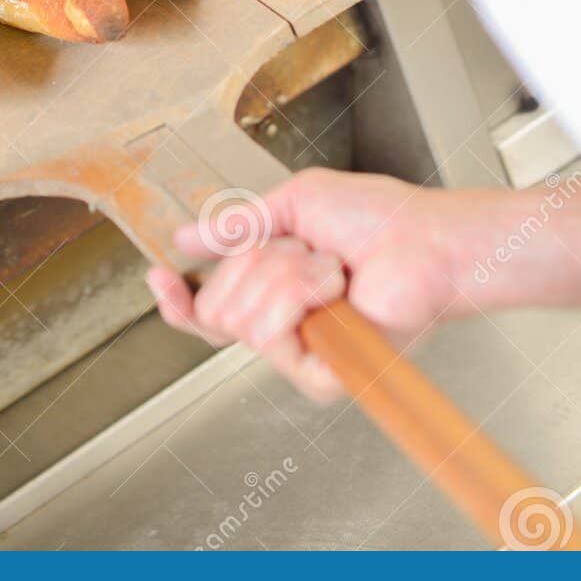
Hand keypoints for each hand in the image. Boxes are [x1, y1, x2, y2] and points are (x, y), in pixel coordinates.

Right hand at [146, 166, 580, 401]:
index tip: (159, 273)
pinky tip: (335, 289)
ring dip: (284, 274)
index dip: (177, 300)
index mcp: (270, 291)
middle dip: (253, 261)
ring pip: (242, 319)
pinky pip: (272, 334)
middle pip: (218, 308)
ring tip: (328, 268)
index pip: (207, 312)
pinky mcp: (322, 376)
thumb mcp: (292, 204)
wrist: (422, 240)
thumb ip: (235, 225)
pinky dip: (300, 294)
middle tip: (301, 248)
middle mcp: (282, 327)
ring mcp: (301, 354)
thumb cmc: (374, 217)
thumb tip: (182, 238)